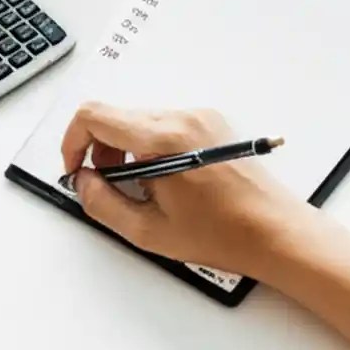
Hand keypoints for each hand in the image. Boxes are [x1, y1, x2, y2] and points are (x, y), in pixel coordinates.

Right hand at [61, 103, 314, 276]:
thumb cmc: (225, 234)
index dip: (73, 141)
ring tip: (139, 187)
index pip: (94, 115)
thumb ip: (103, 203)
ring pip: (137, 120)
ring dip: (124, 150)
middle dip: (99, 150)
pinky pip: (162, 125)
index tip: (76, 167)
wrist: (276, 231)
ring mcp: (198, 117)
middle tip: (108, 185)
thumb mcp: (149, 231)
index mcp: (164, 139)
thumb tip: (83, 182)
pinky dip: (149, 147)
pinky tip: (163, 179)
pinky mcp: (209, 123)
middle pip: (114, 116)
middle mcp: (181, 118)